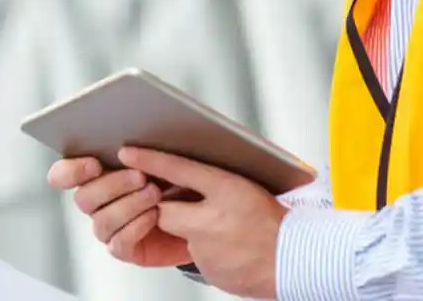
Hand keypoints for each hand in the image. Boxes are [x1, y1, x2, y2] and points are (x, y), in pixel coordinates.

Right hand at [47, 156, 192, 267]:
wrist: (200, 209)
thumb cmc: (176, 175)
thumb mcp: (159, 153)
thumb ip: (138, 148)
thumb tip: (127, 143)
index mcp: (95, 175)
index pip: (63, 174)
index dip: (70, 171)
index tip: (94, 164)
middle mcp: (97, 202)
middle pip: (83, 198)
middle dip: (112, 185)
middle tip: (140, 176)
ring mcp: (109, 227)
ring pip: (102, 221)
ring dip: (129, 205)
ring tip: (156, 193)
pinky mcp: (126, 248)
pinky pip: (119, 243)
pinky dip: (136, 227)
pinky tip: (155, 215)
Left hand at [119, 147, 285, 299]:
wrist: (295, 259)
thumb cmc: (273, 219)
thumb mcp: (245, 187)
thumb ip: (212, 183)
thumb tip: (179, 178)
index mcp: (228, 189)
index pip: (179, 168)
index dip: (150, 159)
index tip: (127, 152)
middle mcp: (214, 218)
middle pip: (164, 209)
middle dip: (164, 206)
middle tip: (175, 202)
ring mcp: (208, 247)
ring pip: (180, 234)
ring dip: (192, 230)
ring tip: (224, 230)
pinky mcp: (208, 269)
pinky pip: (195, 254)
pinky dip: (207, 249)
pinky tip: (229, 248)